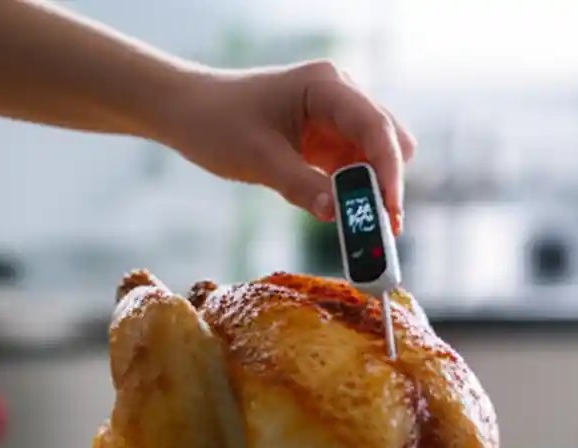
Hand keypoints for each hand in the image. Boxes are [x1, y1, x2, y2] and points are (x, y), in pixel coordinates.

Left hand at [157, 61, 415, 231]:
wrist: (187, 111)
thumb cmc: (216, 122)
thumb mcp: (258, 158)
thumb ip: (302, 186)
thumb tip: (339, 215)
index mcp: (326, 86)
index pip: (375, 127)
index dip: (389, 172)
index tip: (390, 213)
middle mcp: (340, 96)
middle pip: (388, 141)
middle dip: (386, 184)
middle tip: (380, 228)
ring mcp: (335, 118)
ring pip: (375, 158)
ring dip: (370, 192)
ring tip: (363, 230)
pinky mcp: (326, 139)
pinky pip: (354, 168)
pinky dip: (353, 193)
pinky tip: (342, 214)